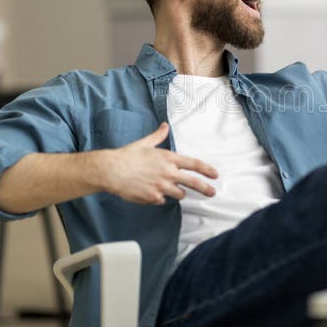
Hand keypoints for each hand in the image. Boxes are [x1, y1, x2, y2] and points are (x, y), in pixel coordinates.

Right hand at [100, 122, 218, 204]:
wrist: (111, 170)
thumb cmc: (127, 156)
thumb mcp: (144, 143)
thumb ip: (158, 136)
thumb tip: (165, 126)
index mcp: (169, 158)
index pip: (194, 164)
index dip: (207, 170)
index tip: (215, 175)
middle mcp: (168, 173)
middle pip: (193, 183)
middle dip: (205, 188)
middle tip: (212, 192)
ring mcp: (162, 187)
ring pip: (179, 194)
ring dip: (177, 192)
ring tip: (167, 188)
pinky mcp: (153, 198)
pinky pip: (162, 201)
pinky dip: (159, 198)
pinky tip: (150, 192)